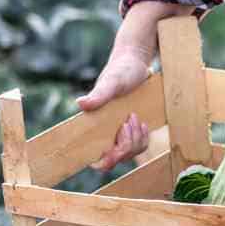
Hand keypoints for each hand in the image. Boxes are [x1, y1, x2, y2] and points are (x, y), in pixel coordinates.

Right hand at [77, 0, 193, 170]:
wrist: (135, 65)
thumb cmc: (120, 71)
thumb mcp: (111, 82)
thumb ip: (98, 95)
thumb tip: (80, 104)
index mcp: (94, 127)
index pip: (97, 159)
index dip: (107, 160)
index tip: (117, 148)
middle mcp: (105, 134)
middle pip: (117, 158)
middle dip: (127, 143)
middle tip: (128, 121)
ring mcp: (120, 134)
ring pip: (131, 152)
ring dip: (136, 137)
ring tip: (134, 116)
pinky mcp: (133, 131)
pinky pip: (140, 146)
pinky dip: (143, 136)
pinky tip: (142, 123)